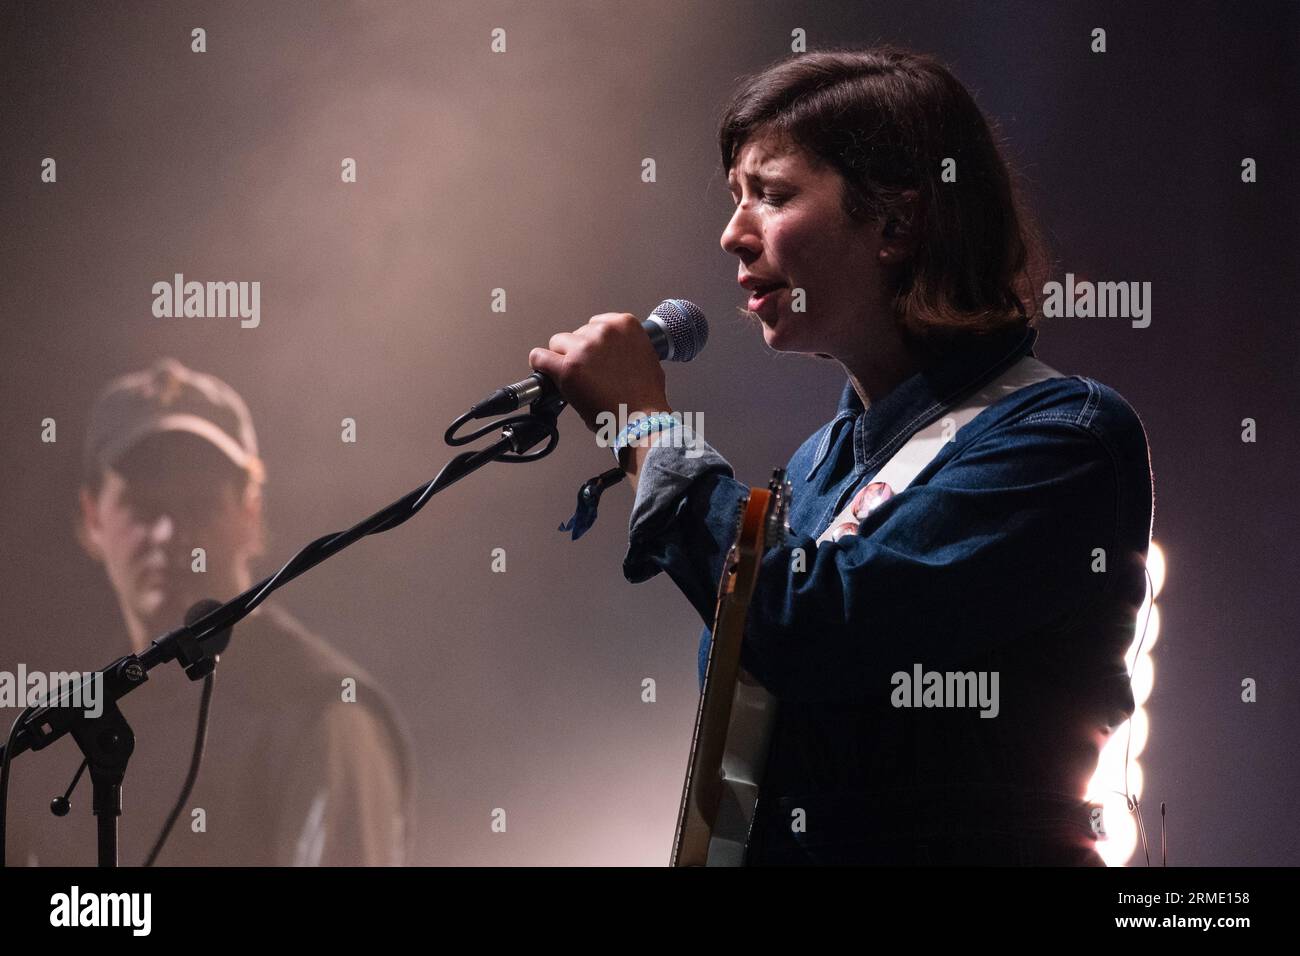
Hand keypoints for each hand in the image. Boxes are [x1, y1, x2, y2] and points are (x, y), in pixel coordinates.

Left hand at [528, 313, 671, 434]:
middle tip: (589, 374)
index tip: (593, 356)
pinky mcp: (568, 367)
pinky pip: (540, 357)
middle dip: (580, 352)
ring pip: (558, 343)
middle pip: (576, 334)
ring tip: (576, 379)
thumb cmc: (645, 398)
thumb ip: (628, 346)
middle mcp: (604, 332)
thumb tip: (615, 350)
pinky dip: (540, 364)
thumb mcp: (647, 358)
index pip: (595, 323)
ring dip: (563, 359)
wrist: (640, 420)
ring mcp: (585, 348)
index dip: (593, 342)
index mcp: (625, 325)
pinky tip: (546, 372)